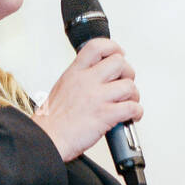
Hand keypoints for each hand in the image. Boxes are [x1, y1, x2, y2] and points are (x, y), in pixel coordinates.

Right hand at [32, 38, 141, 162]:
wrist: (46, 138)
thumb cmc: (54, 118)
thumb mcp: (63, 86)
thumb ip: (82, 77)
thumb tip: (102, 74)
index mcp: (75, 72)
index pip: (97, 46)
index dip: (113, 47)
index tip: (119, 54)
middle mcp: (86, 81)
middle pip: (119, 63)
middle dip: (128, 73)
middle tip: (124, 83)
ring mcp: (97, 97)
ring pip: (129, 85)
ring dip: (134, 96)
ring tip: (127, 103)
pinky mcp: (105, 114)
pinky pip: (133, 107)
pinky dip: (137, 112)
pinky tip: (132, 116)